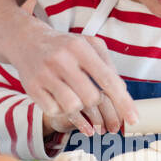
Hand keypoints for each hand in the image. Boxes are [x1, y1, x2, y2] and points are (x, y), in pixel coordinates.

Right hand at [11, 26, 136, 131]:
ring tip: (76, 100)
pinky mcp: (32, 88)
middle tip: (95, 107)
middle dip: (97, 106)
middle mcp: (61, 60)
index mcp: (80, 47)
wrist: (26, 42)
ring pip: (72, 107)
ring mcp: (44, 74)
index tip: (133, 119)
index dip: (122, 101)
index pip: (107, 79)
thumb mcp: (88, 45)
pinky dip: (62, 111)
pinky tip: (61, 102)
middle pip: (90, 98)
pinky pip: (54, 111)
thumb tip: (122, 92)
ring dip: (79, 109)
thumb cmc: (64, 47)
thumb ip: (107, 65)